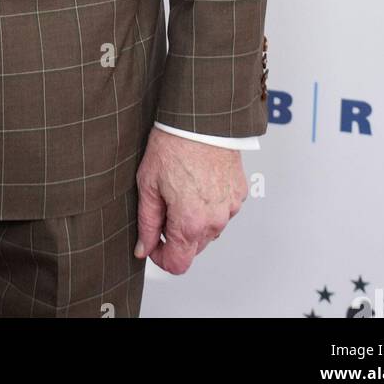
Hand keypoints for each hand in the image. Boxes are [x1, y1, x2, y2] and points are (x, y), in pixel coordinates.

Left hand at [134, 128, 247, 273]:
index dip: (161, 257)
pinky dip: (210, 205)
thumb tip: (144, 248)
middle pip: (194, 248)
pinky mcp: (239, 194)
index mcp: (191, 222)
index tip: (154, 243)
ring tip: (182, 189)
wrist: (200, 119)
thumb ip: (147, 223)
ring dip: (195, 220)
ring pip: (209, 230)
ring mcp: (230, 207)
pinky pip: (222, 211)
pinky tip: (198, 182)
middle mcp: (215, 220)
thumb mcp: (148, 184)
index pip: (178, 264)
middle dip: (176, 235)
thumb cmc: (173, 145)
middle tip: (164, 204)